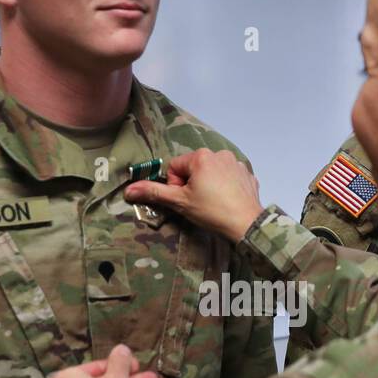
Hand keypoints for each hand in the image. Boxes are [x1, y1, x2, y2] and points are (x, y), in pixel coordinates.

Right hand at [125, 148, 264, 243]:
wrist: (246, 224)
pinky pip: (229, 177)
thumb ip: (154, 192)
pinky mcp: (247, 174)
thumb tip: (129, 189)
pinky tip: (227, 200)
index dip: (175, 185)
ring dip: (208, 184)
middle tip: (199, 203)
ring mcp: (236, 163)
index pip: (175, 167)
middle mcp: (219, 153)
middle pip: (193, 168)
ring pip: (211, 172)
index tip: (185, 199)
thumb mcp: (180, 202)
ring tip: (214, 203)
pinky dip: (225, 187)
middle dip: (192, 184)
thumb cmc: (212, 211)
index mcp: (200, 156)